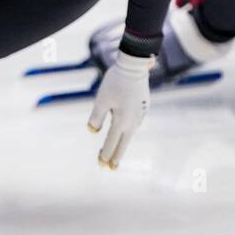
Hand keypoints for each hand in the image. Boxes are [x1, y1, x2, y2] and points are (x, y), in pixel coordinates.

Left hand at [88, 50, 153, 168]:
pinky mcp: (142, 109)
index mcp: (122, 121)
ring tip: (114, 153)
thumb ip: (96, 117)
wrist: (134, 67)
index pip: (112, 143)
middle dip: (115, 156)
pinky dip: (126, 133)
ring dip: (121, 144)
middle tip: (110, 168)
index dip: (106, 154)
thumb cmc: (115, 82)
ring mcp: (139, 115)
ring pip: (129, 134)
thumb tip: (92, 131)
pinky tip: (122, 134)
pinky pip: (133, 125)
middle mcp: (133, 121)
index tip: (101, 164)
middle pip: (123, 143)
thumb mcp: (101, 100)